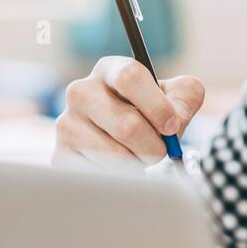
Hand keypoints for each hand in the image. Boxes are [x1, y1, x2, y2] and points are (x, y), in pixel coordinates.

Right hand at [53, 57, 204, 169]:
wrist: (127, 143)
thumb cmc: (154, 115)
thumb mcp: (177, 98)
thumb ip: (186, 97)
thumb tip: (174, 118)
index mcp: (110, 69)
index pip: (129, 76)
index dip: (156, 104)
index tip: (172, 127)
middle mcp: (81, 91)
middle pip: (126, 124)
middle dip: (154, 145)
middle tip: (160, 151)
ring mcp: (66, 123)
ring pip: (114, 154)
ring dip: (137, 164)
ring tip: (137, 156)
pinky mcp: (60, 154)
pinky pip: (99, 174)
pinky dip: (118, 178)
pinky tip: (118, 167)